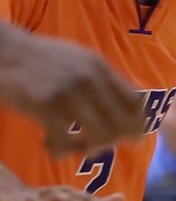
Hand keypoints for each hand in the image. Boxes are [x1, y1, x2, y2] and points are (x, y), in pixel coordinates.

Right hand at [0, 29, 146, 153]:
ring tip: (72, 147)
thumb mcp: (78, 60)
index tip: (130, 139)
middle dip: (114, 142)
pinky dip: (60, 150)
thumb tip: (124, 106)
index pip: (137, 104)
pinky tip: (48, 143)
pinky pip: (66, 142)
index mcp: (101, 69)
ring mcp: (70, 93)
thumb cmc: (38, 59)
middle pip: (124, 125)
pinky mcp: (46, 106)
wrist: (1, 50)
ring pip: (101, 137)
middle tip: (94, 145)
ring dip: (88, 149)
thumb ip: (101, 80)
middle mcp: (91, 80)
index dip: (137, 126)